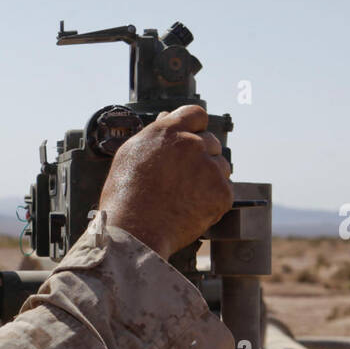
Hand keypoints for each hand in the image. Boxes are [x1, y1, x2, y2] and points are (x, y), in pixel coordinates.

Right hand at [98, 104, 232, 258]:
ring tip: (184, 196)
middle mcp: (192, 144)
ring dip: (209, 177)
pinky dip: (213, 200)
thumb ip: (153, 134)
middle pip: (211, 141)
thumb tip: (167, 118)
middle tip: (182, 179)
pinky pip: (225, 191)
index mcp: (168, 132)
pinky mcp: (221, 193)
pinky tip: (191, 209)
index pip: (196, 115)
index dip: (195, 128)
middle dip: (201, 156)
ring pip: (221, 166)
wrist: (134, 233)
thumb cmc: (124, 198)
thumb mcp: (130, 155)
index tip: (191, 141)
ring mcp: (209, 168)